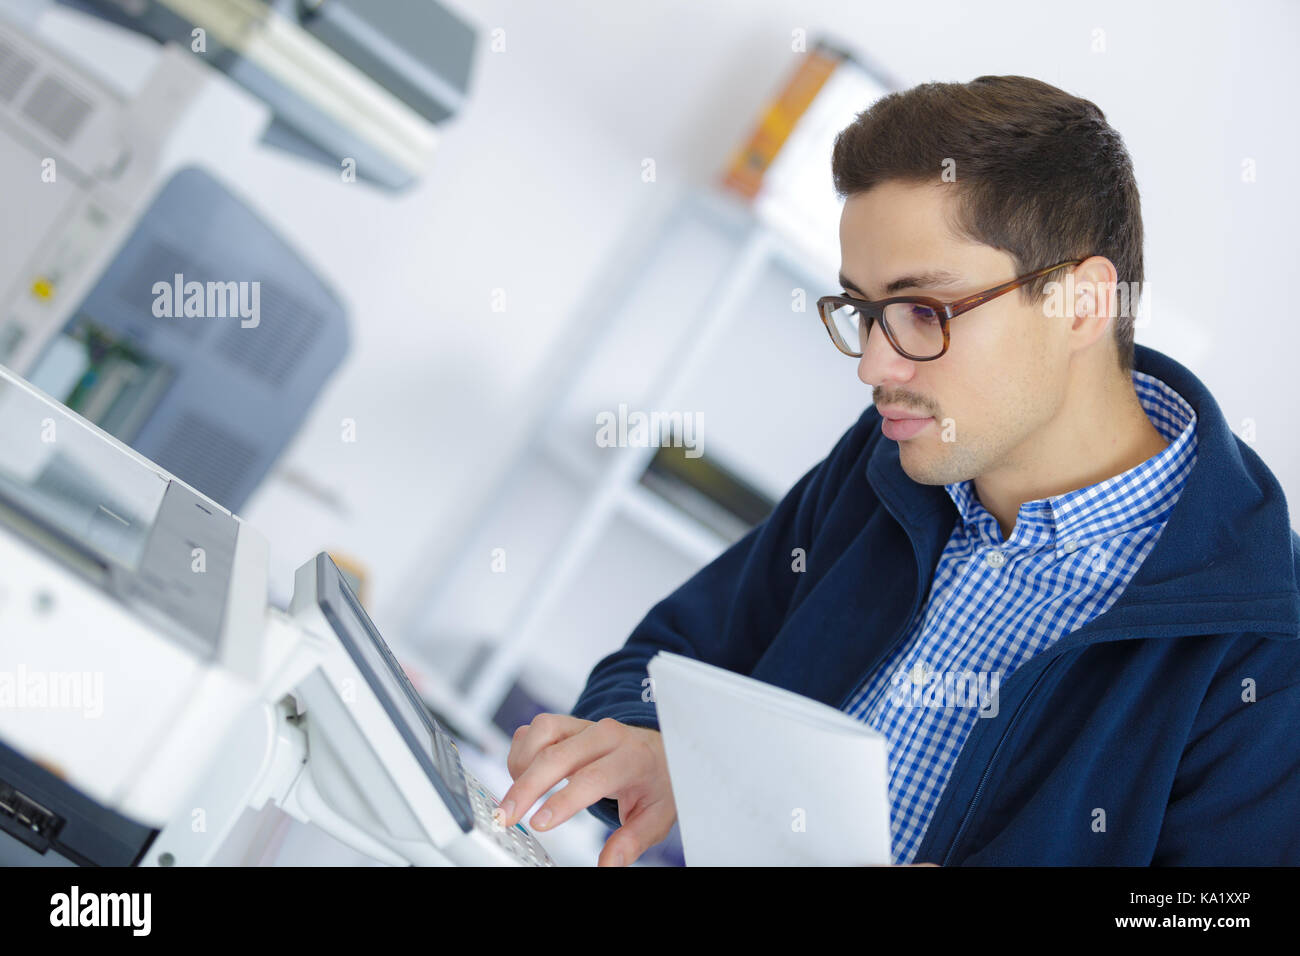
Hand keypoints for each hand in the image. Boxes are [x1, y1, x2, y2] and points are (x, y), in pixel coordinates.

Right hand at [498, 714, 676, 866]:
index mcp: (631, 758)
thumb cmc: (654, 782)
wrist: (657, 751)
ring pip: (541, 732)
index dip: (562, 801)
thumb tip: (608, 864)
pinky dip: (520, 752)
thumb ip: (632, 841)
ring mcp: (584, 726)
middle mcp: (605, 736)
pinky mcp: (567, 724)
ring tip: (518, 797)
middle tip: (506, 817)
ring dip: (521, 765)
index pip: (592, 777)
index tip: (540, 823)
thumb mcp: (656, 816)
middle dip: (526, 787)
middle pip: (557, 755)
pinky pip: (533, 730)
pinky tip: (522, 776)